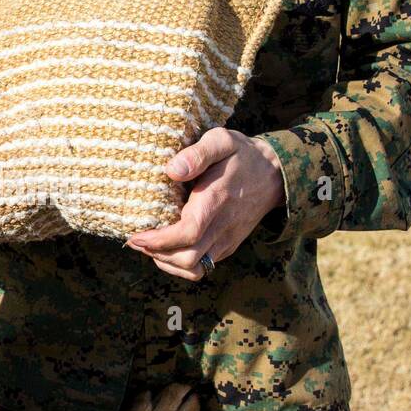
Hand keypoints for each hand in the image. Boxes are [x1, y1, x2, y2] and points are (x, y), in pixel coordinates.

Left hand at [125, 128, 284, 281]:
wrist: (274, 174)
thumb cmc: (242, 154)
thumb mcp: (222, 141)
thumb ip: (198, 153)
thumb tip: (171, 170)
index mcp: (217, 200)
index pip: (189, 233)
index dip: (160, 240)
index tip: (137, 235)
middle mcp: (223, 226)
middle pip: (188, 259)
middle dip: (157, 254)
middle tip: (136, 240)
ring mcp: (226, 239)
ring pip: (194, 269)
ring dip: (167, 263)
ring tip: (149, 247)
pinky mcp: (227, 246)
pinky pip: (202, 266)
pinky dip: (179, 263)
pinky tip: (166, 248)